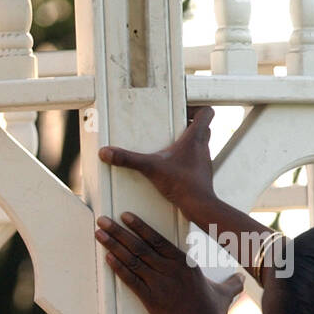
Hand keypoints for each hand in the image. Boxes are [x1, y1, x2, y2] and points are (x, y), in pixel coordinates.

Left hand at [95, 212, 243, 313]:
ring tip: (99, 232)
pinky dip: (118, 268)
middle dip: (119, 231)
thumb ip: (231, 282)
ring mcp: (159, 284)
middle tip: (103, 219)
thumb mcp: (226, 293)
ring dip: (113, 245)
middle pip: (140, 246)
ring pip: (132, 259)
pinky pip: (131, 280)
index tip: (125, 215)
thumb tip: (242, 279)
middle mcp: (169, 270)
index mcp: (184, 263)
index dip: (140, 226)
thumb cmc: (214, 313)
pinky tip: (106, 257)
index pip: (158, 239)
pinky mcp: (150, 299)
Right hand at [99, 107, 216, 210]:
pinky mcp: (200, 173)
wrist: (197, 205)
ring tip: (169, 147)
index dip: (196, 107)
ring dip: (187, 142)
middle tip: (172, 128)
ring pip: (200, 143)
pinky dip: (185, 159)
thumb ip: (128, 159)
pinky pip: (195, 160)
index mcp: (195, 138)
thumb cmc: (182, 184)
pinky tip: (172, 167)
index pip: (206, 112)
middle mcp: (202, 147)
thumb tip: (107, 153)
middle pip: (203, 127)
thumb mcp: (150, 168)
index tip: (181, 110)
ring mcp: (203, 160)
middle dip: (188, 124)